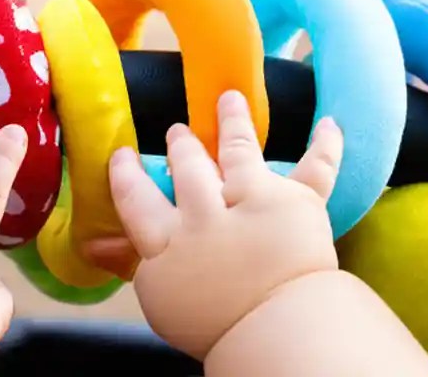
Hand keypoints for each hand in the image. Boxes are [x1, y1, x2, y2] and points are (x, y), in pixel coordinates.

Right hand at [107, 90, 342, 360]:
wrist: (272, 327)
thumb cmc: (214, 328)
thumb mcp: (160, 301)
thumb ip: (134, 264)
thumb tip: (97, 243)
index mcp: (167, 237)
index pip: (137, 198)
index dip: (127, 174)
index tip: (122, 155)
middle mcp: (207, 209)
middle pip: (188, 167)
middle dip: (182, 147)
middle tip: (177, 132)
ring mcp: (254, 198)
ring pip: (240, 150)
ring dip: (233, 122)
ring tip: (229, 99)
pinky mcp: (298, 202)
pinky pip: (316, 168)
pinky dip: (325, 145)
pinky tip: (329, 123)